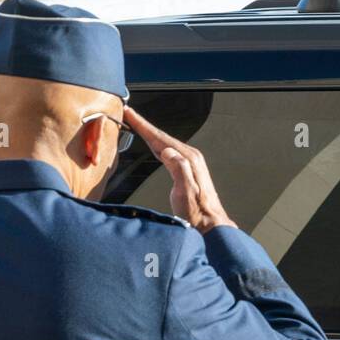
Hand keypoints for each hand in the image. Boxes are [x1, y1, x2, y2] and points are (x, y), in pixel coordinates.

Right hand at [124, 106, 236, 233]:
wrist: (210, 226)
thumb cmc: (197, 214)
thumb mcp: (186, 192)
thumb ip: (179, 169)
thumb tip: (167, 151)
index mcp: (188, 160)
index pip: (160, 138)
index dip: (143, 126)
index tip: (130, 114)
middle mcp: (191, 158)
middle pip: (162, 137)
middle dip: (144, 125)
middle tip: (129, 113)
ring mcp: (190, 163)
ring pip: (165, 143)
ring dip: (150, 133)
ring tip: (137, 125)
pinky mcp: (188, 170)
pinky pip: (169, 152)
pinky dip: (157, 145)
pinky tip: (153, 146)